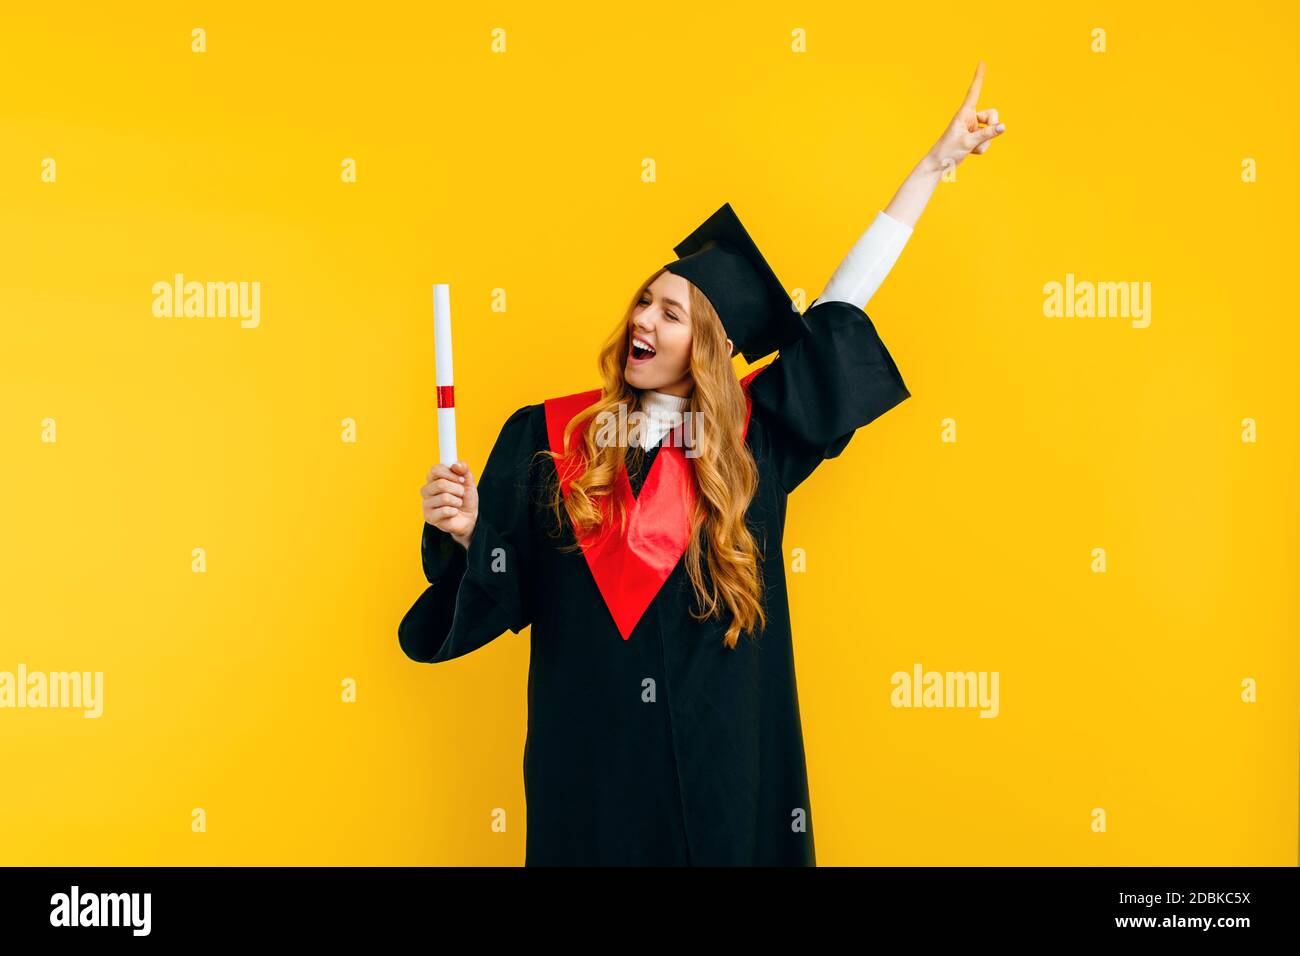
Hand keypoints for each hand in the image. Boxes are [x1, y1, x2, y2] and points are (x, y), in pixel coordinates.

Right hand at [422, 461, 477, 548]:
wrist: (469, 518)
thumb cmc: (465, 499)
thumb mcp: (468, 482)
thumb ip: (464, 469)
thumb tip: (456, 464)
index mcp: (433, 479)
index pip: (435, 469)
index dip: (450, 473)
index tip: (461, 479)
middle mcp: (427, 490)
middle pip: (441, 484)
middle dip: (458, 490)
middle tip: (461, 494)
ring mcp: (426, 504)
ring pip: (444, 498)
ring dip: (457, 501)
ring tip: (457, 504)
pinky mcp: (429, 517)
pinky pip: (445, 511)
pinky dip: (454, 511)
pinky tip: (453, 513)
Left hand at [923, 60, 1005, 174]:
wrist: (938, 165)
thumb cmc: (948, 152)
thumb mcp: (968, 143)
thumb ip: (987, 134)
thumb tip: (1003, 126)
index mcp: (964, 113)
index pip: (974, 91)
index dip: (978, 76)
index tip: (981, 61)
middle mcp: (969, 117)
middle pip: (993, 115)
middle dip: (991, 128)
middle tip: (977, 140)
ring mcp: (973, 127)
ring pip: (991, 130)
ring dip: (984, 142)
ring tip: (969, 148)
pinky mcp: (974, 137)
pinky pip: (987, 141)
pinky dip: (981, 148)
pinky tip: (969, 152)